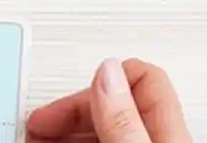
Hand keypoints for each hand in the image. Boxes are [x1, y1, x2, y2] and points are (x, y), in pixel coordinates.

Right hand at [27, 58, 191, 142]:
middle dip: (68, 110)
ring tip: (36, 139)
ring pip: (101, 128)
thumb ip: (123, 118)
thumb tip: (108, 70)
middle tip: (38, 127)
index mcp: (170, 133)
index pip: (141, 78)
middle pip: (111, 105)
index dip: (93, 84)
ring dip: (64, 129)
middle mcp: (158, 141)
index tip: (59, 105)